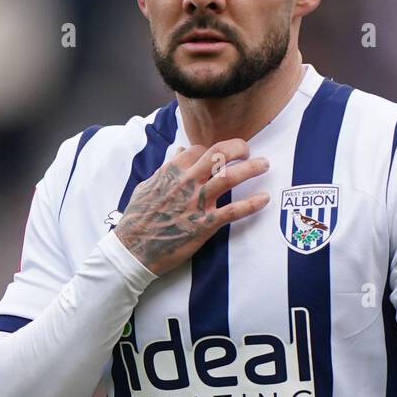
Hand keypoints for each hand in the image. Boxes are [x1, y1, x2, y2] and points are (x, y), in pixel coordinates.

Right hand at [114, 138, 269, 277]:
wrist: (133, 249)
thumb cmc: (138, 218)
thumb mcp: (147, 186)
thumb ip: (166, 168)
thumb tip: (179, 152)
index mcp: (172, 171)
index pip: (199, 149)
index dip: (214, 149)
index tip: (222, 154)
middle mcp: (186, 182)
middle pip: (218, 154)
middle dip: (238, 147)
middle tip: (248, 150)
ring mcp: (196, 203)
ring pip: (229, 177)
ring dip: (251, 168)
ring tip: (264, 165)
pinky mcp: (204, 224)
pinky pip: (233, 211)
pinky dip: (251, 204)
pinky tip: (264, 199)